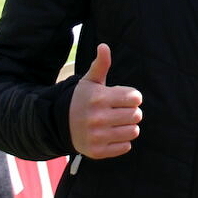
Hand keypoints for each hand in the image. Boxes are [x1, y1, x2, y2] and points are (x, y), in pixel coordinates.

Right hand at [68, 43, 142, 158]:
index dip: (133, 96)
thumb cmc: (82, 99)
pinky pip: (125, 147)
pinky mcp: (98, 151)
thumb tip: (104, 46)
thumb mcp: (90, 81)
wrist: (60, 124)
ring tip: (118, 122)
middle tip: (122, 111)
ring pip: (133, 131)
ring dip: (129, 126)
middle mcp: (98, 118)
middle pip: (136, 115)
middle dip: (133, 111)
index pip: (135, 97)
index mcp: (99, 98)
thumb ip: (101, 64)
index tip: (125, 97)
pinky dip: (122, 141)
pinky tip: (112, 134)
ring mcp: (97, 136)